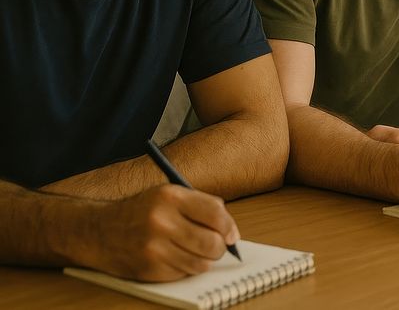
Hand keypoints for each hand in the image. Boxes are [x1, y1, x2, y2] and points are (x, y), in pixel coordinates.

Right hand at [79, 184, 238, 281]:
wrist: (97, 231)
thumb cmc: (139, 212)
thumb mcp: (167, 195)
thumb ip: (200, 205)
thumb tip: (230, 230)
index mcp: (170, 196)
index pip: (215, 213)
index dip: (229, 227)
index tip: (231, 235)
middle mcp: (161, 221)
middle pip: (212, 243)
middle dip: (219, 247)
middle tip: (216, 247)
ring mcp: (154, 247)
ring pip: (201, 263)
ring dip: (204, 261)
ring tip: (195, 253)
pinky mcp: (148, 269)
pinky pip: (183, 274)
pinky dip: (185, 269)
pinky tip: (175, 258)